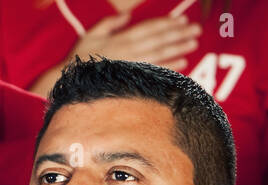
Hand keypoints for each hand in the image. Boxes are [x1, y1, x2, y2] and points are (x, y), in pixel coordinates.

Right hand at [72, 13, 200, 72]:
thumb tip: (127, 16)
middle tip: (197, 30)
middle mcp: (129, 51)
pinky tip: (182, 63)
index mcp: (121, 38)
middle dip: (179, 34)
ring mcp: (131, 66)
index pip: (149, 28)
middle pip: (159, 40)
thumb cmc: (79, 59)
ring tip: (193, 44)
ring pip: (160, 54)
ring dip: (178, 48)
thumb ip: (109, 23)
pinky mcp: (131, 79)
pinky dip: (169, 67)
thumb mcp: (90, 35)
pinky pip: (154, 72)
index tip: (182, 20)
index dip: (167, 23)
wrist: (70, 84)